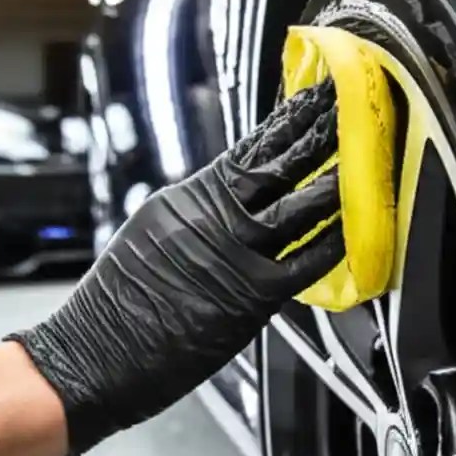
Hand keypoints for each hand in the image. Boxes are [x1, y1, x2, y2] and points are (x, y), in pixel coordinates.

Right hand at [8, 81, 341, 455]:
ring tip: (364, 151)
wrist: (92, 358)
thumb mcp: (150, 239)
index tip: (314, 97)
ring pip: (298, 206)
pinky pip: (306, 262)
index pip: (249, 151)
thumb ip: (194, 217)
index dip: (287, 122)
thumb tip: (230, 203)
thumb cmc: (116, 313)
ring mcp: (233, 254)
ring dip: (335, 177)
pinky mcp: (251, 295)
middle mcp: (211, 217)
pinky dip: (335, 241)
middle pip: (278, 164)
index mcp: (187, 200)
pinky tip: (359, 223)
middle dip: (317, 131)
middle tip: (348, 103)